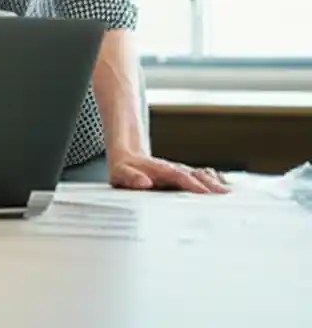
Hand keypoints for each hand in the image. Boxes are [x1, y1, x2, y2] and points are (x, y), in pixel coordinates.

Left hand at [108, 150, 229, 193]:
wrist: (126, 157)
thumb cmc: (124, 169)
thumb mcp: (121, 173)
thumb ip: (131, 178)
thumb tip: (144, 182)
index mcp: (159, 170)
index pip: (178, 176)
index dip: (191, 183)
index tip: (204, 191)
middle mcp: (173, 170)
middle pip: (195, 175)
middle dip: (210, 184)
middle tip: (225, 194)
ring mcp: (180, 172)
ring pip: (201, 176)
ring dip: (215, 183)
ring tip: (229, 194)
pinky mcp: (183, 176)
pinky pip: (202, 177)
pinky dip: (214, 182)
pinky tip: (225, 189)